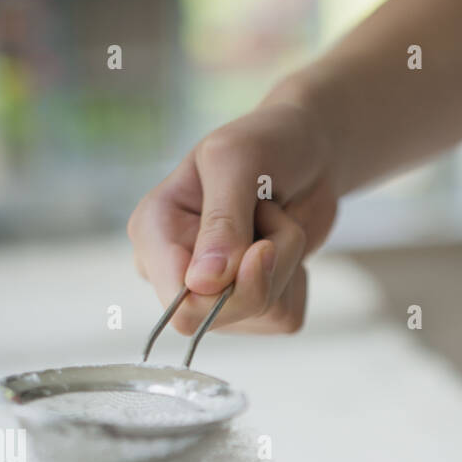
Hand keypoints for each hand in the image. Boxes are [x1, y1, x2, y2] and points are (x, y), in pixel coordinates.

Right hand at [127, 99, 337, 335]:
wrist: (307, 152)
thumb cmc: (265, 143)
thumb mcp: (238, 162)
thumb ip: (221, 221)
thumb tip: (202, 283)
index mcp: (153, 231)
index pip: (176, 304)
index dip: (222, 292)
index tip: (261, 248)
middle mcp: (177, 270)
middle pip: (218, 317)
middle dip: (264, 270)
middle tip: (274, 216)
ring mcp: (213, 295)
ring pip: (260, 313)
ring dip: (286, 261)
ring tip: (276, 218)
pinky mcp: (253, 307)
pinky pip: (285, 318)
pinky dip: (298, 278)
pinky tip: (283, 242)